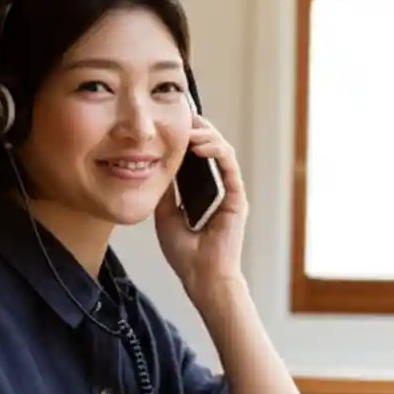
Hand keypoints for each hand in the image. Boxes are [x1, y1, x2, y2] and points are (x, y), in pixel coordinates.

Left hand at [155, 112, 248, 296]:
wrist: (201, 278)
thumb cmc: (185, 255)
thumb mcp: (165, 215)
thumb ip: (166, 192)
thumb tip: (155, 166)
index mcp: (205, 192)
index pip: (198, 156)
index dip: (188, 137)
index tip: (172, 122)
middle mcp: (221, 189)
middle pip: (212, 148)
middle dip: (198, 128)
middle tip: (182, 114)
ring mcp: (231, 192)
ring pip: (222, 151)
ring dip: (206, 135)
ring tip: (189, 126)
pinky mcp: (237, 199)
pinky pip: (229, 166)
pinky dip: (215, 151)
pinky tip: (199, 145)